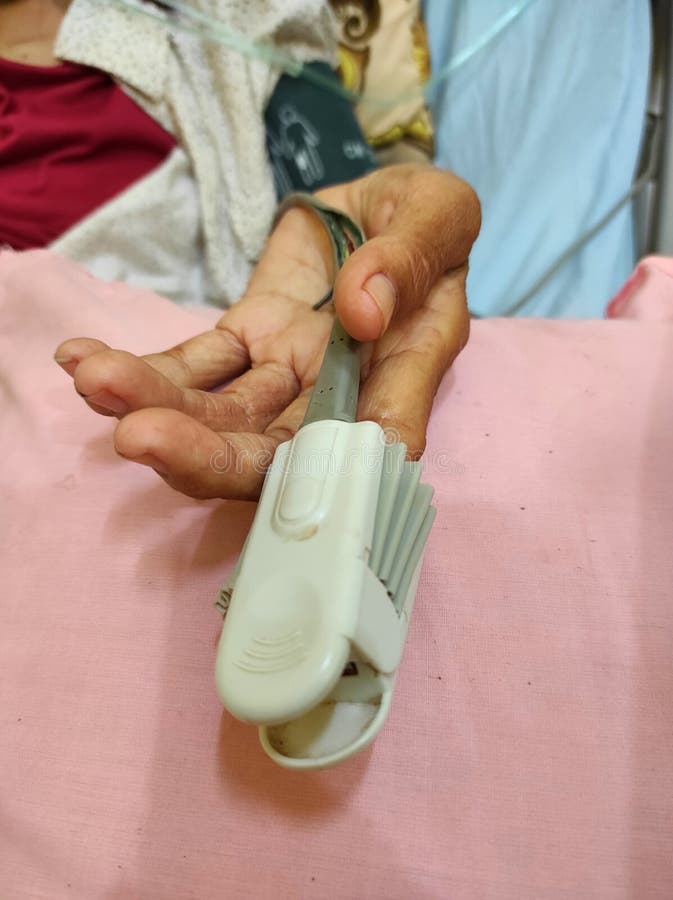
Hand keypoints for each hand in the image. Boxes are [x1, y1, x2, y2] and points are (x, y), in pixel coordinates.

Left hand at [55, 164, 479, 498]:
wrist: (377, 203)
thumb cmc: (425, 215)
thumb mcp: (438, 214)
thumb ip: (410, 258)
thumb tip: (363, 312)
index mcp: (402, 375)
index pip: (373, 446)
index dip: (326, 475)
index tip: (275, 473)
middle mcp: (341, 397)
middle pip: (276, 453)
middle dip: (207, 455)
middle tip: (141, 438)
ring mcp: (286, 376)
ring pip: (223, 415)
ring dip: (158, 408)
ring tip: (97, 381)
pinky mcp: (244, 344)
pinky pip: (194, 366)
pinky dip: (144, 369)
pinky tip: (85, 360)